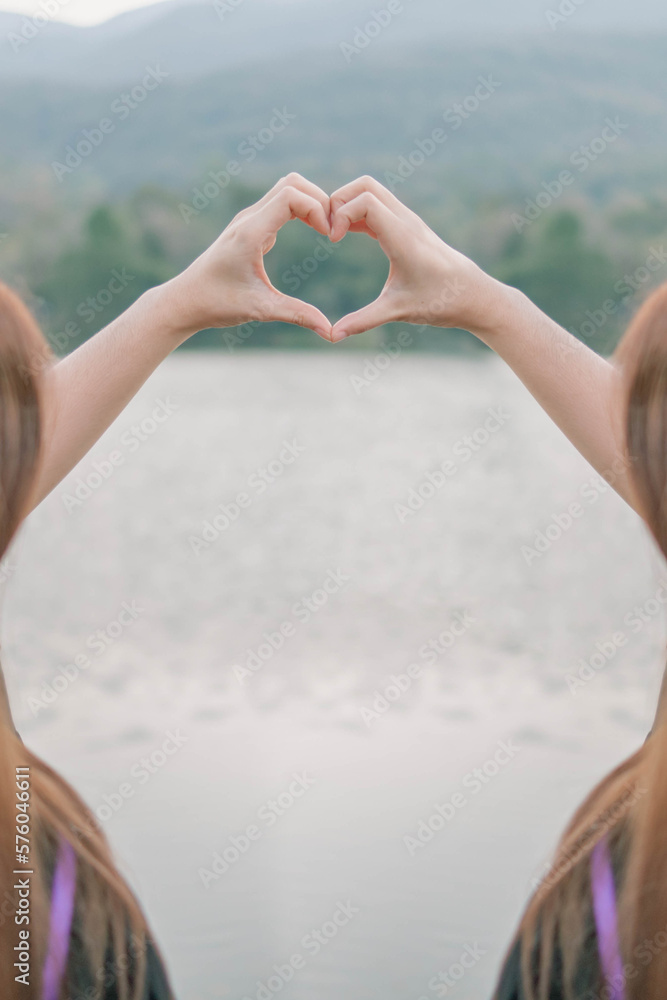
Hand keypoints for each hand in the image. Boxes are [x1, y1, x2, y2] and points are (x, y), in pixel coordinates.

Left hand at [159, 174, 332, 341]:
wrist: (185, 301)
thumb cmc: (217, 304)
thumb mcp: (260, 310)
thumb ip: (297, 315)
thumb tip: (330, 332)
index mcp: (250, 232)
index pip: (291, 196)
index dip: (317, 209)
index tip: (329, 237)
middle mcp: (249, 219)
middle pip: (292, 183)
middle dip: (319, 201)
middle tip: (333, 231)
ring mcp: (248, 220)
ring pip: (286, 189)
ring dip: (310, 203)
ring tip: (325, 230)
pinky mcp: (250, 226)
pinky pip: (280, 203)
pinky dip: (300, 210)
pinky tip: (312, 231)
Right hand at [329, 176, 511, 341]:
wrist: (474, 295)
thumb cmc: (441, 302)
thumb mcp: (398, 312)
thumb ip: (363, 321)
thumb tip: (332, 336)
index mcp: (403, 238)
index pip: (364, 201)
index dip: (340, 214)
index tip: (332, 241)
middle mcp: (406, 222)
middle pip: (365, 185)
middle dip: (338, 201)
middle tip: (328, 231)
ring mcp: (408, 221)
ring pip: (371, 191)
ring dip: (347, 205)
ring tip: (335, 234)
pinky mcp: (408, 227)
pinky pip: (378, 206)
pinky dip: (357, 212)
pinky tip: (347, 235)